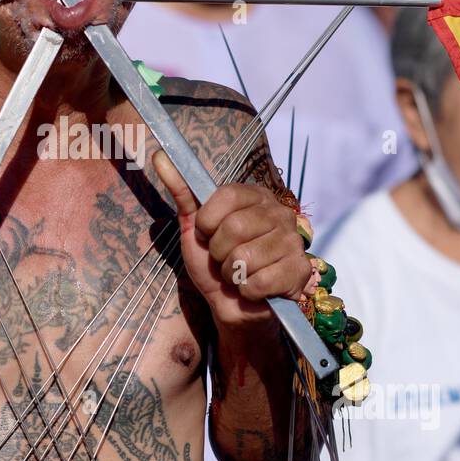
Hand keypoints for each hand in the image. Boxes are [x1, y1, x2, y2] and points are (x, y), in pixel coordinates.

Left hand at [152, 150, 311, 329]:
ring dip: (231, 274)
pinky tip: (254, 289)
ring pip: (245, 258)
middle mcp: (280, 213)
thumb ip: (182, 192)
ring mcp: (293, 241)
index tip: (205, 233)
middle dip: (217, 252)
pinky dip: (247, 290)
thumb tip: (160, 155)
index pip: (227, 195)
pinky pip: (259, 281)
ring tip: (239, 274)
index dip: (207, 220)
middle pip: (234, 228)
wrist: (232, 304)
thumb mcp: (194, 227)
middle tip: (224, 259)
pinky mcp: (299, 271)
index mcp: (256, 196)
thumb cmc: (214, 263)